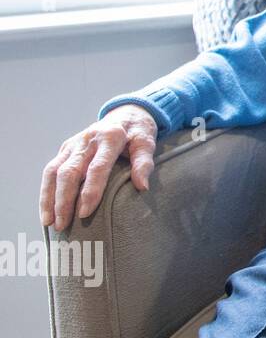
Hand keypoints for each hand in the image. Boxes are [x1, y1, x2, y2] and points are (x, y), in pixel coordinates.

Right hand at [40, 104, 157, 231]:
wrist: (126, 113)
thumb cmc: (138, 132)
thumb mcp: (147, 143)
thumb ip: (144, 163)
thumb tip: (143, 187)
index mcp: (110, 137)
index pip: (97, 168)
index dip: (90, 191)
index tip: (85, 213)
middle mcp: (87, 140)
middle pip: (69, 172)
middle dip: (63, 200)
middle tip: (63, 225)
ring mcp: (73, 144)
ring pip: (53, 172)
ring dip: (49, 198)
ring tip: (50, 223)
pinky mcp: (65, 148)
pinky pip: (50, 171)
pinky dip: (46, 191)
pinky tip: (46, 211)